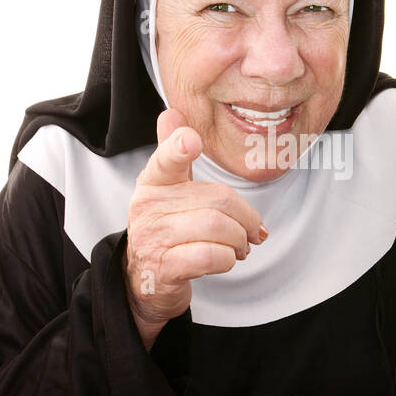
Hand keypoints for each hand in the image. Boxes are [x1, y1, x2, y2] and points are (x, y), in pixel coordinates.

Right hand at [124, 107, 266, 348]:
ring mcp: (154, 239)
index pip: (166, 160)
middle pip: (216, 200)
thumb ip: (172, 152)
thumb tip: (172, 113)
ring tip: (241, 246)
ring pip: (217, 228)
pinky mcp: (165, 269)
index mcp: (153, 183)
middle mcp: (148, 208)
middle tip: (252, 230)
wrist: (144, 282)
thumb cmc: (166, 231)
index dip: (179, 148)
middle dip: (245, 218)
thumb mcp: (167, 190)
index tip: (192, 141)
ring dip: (240, 240)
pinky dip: (229, 259)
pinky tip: (227, 259)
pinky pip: (212, 256)